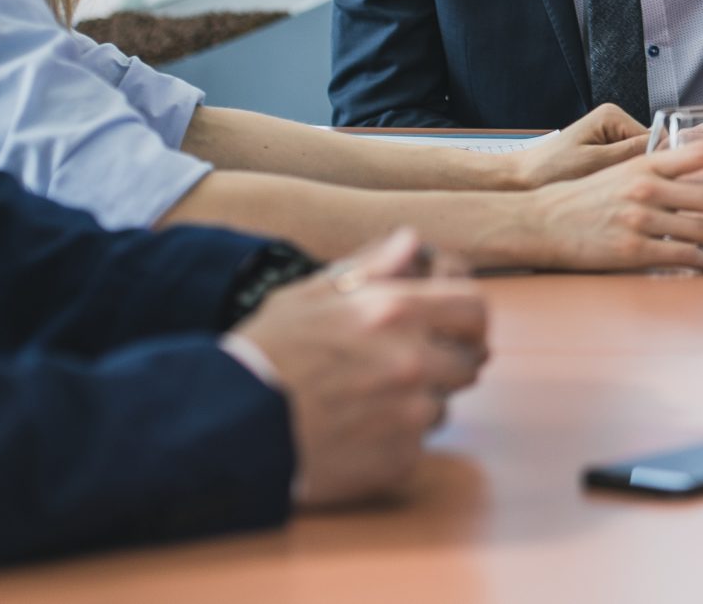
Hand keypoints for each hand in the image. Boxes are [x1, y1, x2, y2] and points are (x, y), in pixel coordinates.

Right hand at [233, 229, 490, 508]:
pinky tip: (356, 434)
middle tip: (410, 368)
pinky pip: (417, 447)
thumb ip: (370, 266)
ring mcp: (409, 414)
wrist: (227, 428)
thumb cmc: (264, 355)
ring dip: (418, 404)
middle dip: (445, 363)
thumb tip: (412, 242)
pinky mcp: (398, 459)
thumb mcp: (309, 295)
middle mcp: (412, 360)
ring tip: (368, 402)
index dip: (469, 319)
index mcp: (395, 310)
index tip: (457, 328)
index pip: (475, 309)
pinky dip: (395, 441)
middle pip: (469, 362)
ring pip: (442, 407)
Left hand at [506, 103, 647, 188]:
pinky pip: (625, 166)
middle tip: (620, 189)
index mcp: (613, 115)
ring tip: (608, 188)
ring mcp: (610, 135)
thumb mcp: (595, 162)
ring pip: (639, 161)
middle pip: (649, 149)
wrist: (523, 180)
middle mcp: (614, 120)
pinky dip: (619, 179)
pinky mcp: (604, 150)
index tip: (646, 185)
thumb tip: (668, 149)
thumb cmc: (549, 170)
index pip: (656, 138)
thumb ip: (631, 153)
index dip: (655, 164)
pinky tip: (604, 188)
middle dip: (639, 171)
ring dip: (628, 177)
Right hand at [519, 138, 702, 270]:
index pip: (702, 151)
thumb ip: (655, 170)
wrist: (541, 222)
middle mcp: (647, 189)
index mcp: (646, 164)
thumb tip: (695, 173)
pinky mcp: (632, 251)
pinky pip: (682, 257)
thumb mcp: (619, 171)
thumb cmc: (581, 197)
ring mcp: (640, 221)